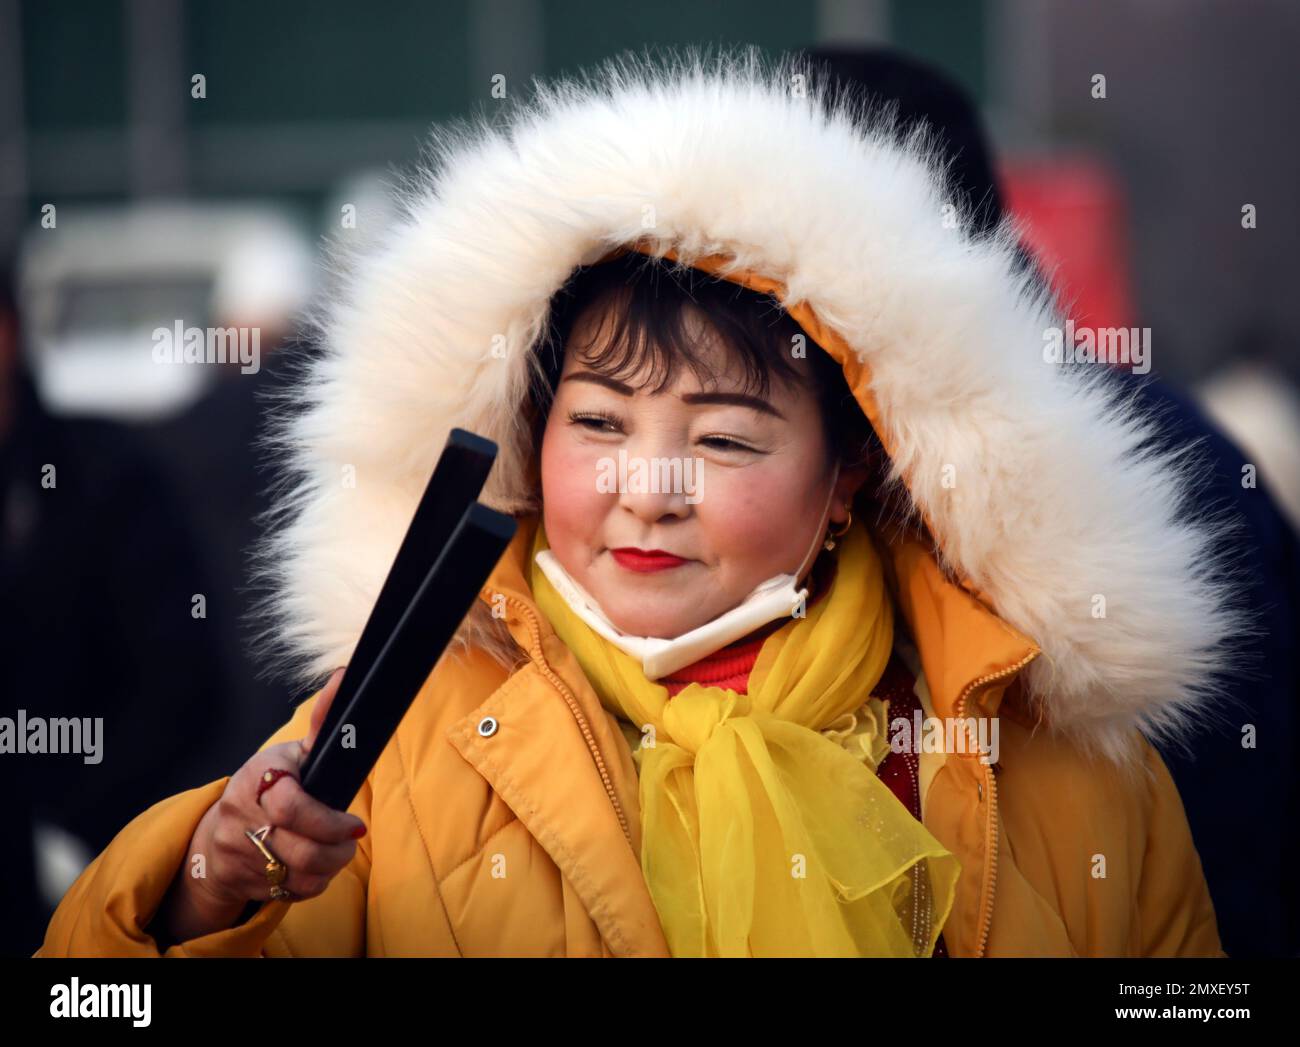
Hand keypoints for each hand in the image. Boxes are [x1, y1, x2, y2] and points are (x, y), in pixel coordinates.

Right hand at [158, 668, 365, 941]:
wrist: (216, 836)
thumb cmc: (267, 786)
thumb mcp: (289, 754)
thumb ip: (321, 722)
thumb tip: (344, 677)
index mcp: (256, 781)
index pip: (291, 807)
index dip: (328, 820)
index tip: (355, 824)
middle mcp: (243, 819)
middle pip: (300, 849)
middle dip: (336, 849)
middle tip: (351, 838)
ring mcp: (241, 855)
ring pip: (300, 876)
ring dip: (329, 867)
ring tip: (339, 850)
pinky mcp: (246, 883)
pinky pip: (292, 893)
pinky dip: (313, 883)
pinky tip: (316, 867)